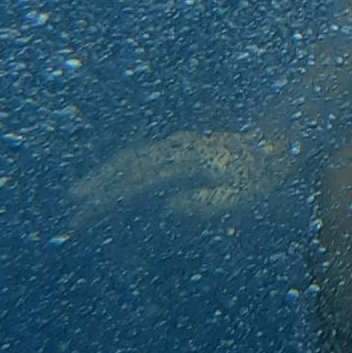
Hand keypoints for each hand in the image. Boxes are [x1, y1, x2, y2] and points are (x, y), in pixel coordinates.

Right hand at [68, 125, 292, 229]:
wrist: (277, 145)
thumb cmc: (260, 177)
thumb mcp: (241, 197)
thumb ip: (205, 203)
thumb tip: (168, 207)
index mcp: (188, 157)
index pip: (140, 177)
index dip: (111, 193)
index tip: (88, 207)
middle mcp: (177, 146)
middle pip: (129, 164)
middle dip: (100, 186)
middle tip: (74, 206)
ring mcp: (176, 144)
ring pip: (133, 158)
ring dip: (106, 176)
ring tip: (82, 196)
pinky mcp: (177, 149)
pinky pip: (143, 158)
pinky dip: (121, 170)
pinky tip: (109, 183)